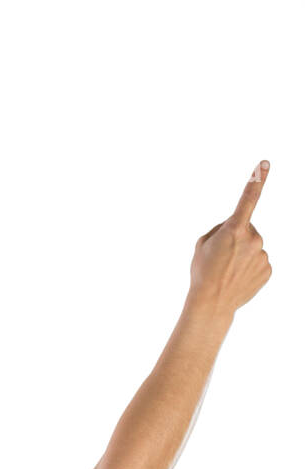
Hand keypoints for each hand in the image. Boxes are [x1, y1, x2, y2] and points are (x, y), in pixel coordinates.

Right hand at [188, 160, 272, 314]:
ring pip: (253, 247)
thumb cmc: (202, 272)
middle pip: (246, 229)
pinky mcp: (268, 269)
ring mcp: (262, 254)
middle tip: (220, 257)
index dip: (257, 180)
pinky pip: (258, 262)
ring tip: (226, 271)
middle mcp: (253, 239)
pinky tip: (237, 278)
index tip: (265, 164)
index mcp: (234, 229)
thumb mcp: (202, 245)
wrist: (211, 303)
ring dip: (241, 255)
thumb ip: (221, 230)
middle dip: (234, 238)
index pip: (248, 199)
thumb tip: (237, 229)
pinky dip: (248, 268)